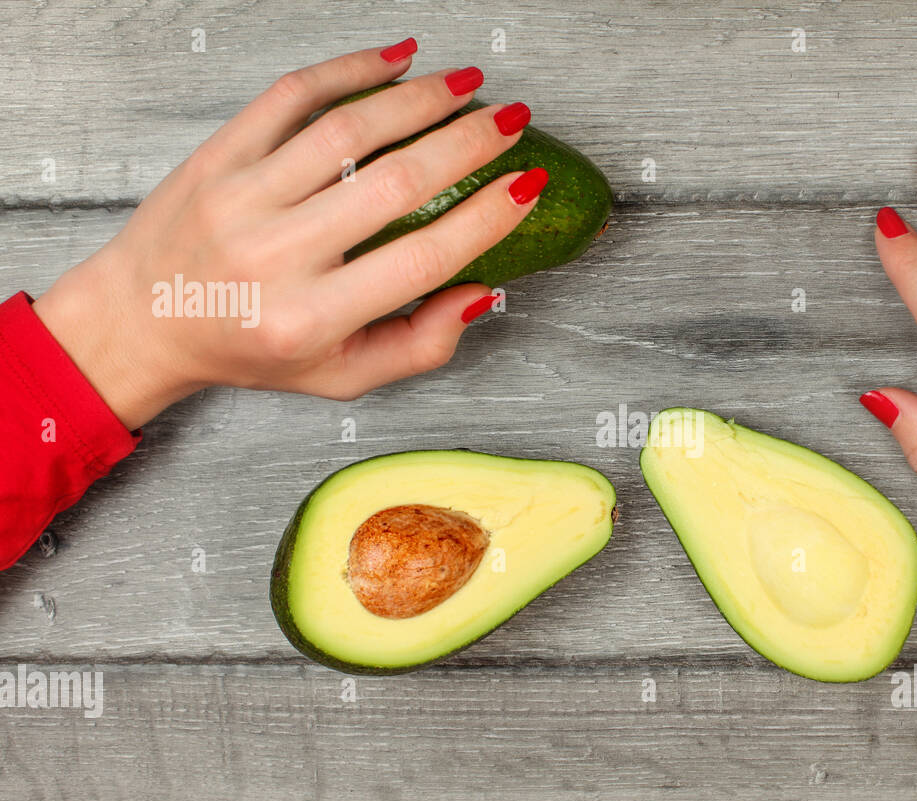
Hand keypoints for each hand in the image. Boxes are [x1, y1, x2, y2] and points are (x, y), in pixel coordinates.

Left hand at [33, 40, 542, 429]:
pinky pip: (291, 97)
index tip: (525, 186)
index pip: (421, 260)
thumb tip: (481, 291)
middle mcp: (274, 256)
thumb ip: (418, 346)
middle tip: (512, 121)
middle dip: (467, 144)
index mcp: (309, 319)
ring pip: (347, 130)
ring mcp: (240, 198)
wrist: (142, 319)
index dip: (486, 218)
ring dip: (419, 98)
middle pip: (394, 184)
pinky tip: (397, 59)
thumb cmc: (250, 350)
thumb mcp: (341, 376)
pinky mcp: (217, 156)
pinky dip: (349, 68)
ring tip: (467, 84)